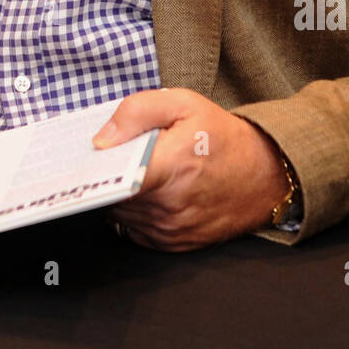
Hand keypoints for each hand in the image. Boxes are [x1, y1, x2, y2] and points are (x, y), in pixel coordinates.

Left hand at [94, 88, 287, 250]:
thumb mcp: (182, 103)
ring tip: (128, 170)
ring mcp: (171, 230)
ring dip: (119, 196)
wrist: (264, 174)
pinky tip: (144, 191)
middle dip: (107, 176)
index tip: (85, 160)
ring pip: (121, 214)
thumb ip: (138, 111)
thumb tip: (102, 138)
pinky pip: (134, 230)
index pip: (117, 179)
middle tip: (109, 157)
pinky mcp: (174, 245)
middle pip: (113, 196)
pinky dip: (133, 212)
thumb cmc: (221, 136)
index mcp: (172, 166)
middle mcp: (170, 206)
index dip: (95, 171)